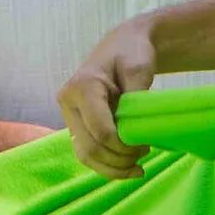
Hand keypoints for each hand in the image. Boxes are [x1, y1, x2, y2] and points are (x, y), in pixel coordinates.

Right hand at [59, 17, 158, 179]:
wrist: (122, 46)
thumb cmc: (131, 53)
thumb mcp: (139, 70)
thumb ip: (136, 99)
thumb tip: (135, 132)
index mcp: (82, 86)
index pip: (100, 131)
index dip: (124, 146)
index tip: (146, 145)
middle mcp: (69, 102)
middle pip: (90, 147)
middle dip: (118, 160)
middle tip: (143, 156)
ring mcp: (69, 115)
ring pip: (85, 155)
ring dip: (111, 168)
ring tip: (136, 168)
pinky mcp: (75, 124)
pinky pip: (87, 152)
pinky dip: (106, 165)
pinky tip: (126, 168)